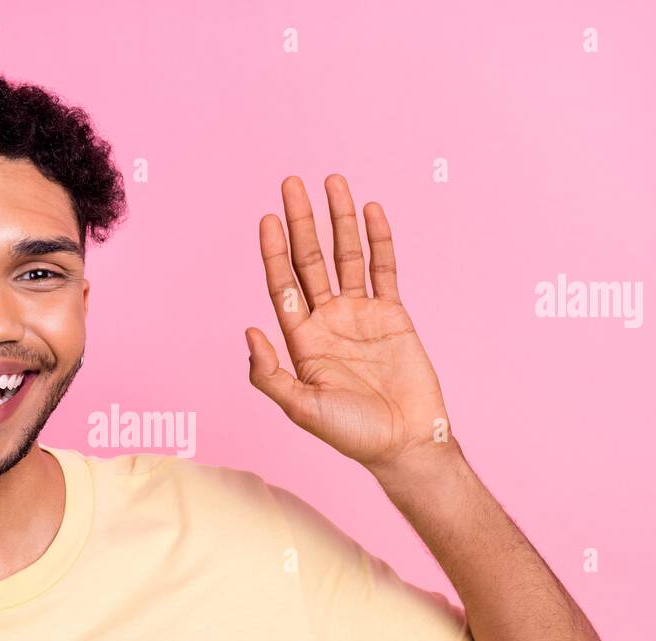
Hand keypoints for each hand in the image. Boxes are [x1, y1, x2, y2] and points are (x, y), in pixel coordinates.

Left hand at [247, 174, 455, 477]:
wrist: (405, 443)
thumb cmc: (352, 434)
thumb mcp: (301, 409)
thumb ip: (270, 375)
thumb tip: (249, 333)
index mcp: (301, 340)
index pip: (282, 284)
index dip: (274, 250)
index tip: (268, 218)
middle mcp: (327, 321)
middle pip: (309, 260)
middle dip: (301, 222)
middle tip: (291, 183)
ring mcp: (360, 315)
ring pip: (346, 256)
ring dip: (339, 220)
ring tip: (332, 181)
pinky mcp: (393, 315)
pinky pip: (384, 269)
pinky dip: (378, 240)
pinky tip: (371, 210)